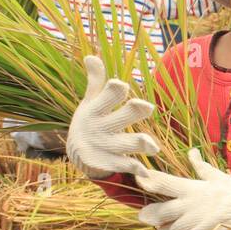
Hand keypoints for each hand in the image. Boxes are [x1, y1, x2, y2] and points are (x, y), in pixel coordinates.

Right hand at [66, 56, 158, 178]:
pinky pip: (126, 165)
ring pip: (128, 143)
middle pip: (122, 116)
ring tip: (154, 148)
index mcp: (96, 109)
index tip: (122, 87)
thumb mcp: (90, 102)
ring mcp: (105, 146)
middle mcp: (101, 127)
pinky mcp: (109, 162)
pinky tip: (146, 173)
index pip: (108, 94)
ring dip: (142, 144)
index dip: (115, 89)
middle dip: (134, 111)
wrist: (77, 154)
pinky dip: (137, 169)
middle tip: (148, 108)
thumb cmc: (90, 120)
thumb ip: (95, 81)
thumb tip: (91, 56)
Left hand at [135, 147, 230, 229]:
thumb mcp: (218, 177)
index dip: (150, 181)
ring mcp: (196, 221)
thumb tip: (192, 152)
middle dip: (152, 215)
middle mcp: (191, 204)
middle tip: (143, 216)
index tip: (139, 180)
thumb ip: (201, 167)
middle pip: (163, 211)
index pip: (166, 182)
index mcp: (193, 188)